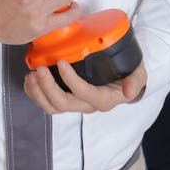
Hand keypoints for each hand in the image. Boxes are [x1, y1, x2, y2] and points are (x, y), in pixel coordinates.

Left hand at [24, 59, 147, 113]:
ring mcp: (75, 104)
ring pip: (52, 107)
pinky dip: (35, 94)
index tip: (61, 62)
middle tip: (39, 69)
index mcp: (103, 99)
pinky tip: (30, 81)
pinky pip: (47, 103)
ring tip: (32, 75)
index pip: (84, 93)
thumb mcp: (138, 74)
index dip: (71, 80)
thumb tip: (130, 92)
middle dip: (48, 87)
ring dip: (38, 93)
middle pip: (63, 103)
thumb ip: (136, 81)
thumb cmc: (129, 75)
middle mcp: (87, 105)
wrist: (123, 81)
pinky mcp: (66, 99)